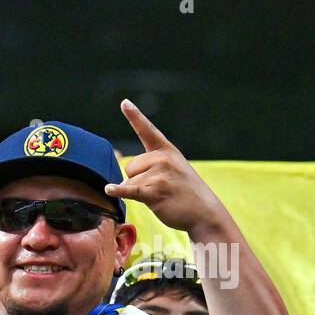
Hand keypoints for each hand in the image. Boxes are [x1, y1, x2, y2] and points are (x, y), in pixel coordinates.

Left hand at [105, 100, 228, 234]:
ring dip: (138, 192)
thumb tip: (118, 172)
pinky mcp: (155, 191)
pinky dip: (119, 190)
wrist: (204, 212)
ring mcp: (160, 173)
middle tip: (158, 188)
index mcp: (167, 150)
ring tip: (160, 196)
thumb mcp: (173, 170)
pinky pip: (129, 189)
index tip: (124, 102)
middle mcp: (163, 158)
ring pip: (129, 181)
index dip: (135, 116)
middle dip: (136, 180)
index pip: (147, 130)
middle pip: (129, 166)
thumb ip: (150, 165)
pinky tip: (110, 190)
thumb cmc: (184, 193)